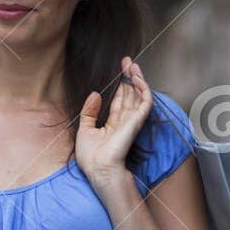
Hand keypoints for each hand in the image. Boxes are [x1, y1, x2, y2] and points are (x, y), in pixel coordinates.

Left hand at [75, 56, 151, 191]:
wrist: (99, 168)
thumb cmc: (91, 157)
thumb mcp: (84, 130)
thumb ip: (89, 112)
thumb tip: (95, 94)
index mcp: (112, 125)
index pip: (120, 101)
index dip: (120, 85)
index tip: (119, 70)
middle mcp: (124, 122)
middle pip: (130, 94)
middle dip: (129, 77)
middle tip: (127, 61)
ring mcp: (132, 121)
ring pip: (139, 95)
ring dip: (137, 78)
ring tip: (132, 64)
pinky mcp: (137, 121)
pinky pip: (145, 100)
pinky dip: (143, 88)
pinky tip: (137, 77)